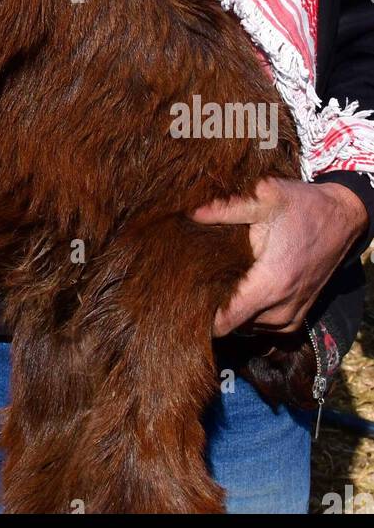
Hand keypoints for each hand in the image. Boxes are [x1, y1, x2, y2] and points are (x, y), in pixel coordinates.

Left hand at [192, 177, 366, 336]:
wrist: (342, 217)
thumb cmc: (302, 207)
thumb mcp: (264, 198)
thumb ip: (225, 208)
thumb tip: (188, 213)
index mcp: (270, 284)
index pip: (226, 323)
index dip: (203, 315)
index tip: (186, 297)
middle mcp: (282, 307)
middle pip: (235, 326)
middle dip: (216, 310)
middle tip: (198, 285)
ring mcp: (293, 314)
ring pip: (252, 328)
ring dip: (237, 313)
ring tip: (220, 286)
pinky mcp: (300, 314)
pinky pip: (269, 327)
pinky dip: (255, 316)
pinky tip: (244, 292)